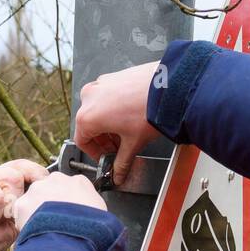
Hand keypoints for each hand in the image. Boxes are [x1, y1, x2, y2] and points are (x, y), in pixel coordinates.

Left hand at [13, 171, 107, 232]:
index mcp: (80, 182)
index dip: (70, 201)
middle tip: (57, 222)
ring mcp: (39, 189)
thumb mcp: (104, 216)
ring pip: (34, 199)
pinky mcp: (23, 202)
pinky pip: (21, 211)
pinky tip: (35, 233)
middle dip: (52, 203)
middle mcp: (58, 180)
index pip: (73, 186)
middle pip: (51, 188)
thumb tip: (99, 221)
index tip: (71, 213)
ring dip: (37, 211)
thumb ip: (96, 210)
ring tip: (45, 230)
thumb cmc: (93, 229)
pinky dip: (25, 221)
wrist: (74, 238)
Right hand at [72, 61, 159, 185]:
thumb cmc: (148, 110)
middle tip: (118, 148)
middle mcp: (89, 98)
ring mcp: (100, 84)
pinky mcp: (112, 77)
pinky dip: (114, 109)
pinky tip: (130, 117)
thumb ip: (122, 162)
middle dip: (104, 140)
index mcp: (87, 116)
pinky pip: (107, 97)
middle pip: (89, 125)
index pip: (82, 141)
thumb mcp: (133, 143)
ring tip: (126, 133)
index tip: (105, 158)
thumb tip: (118, 173)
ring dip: (109, 125)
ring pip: (98, 110)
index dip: (95, 154)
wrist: (167, 89)